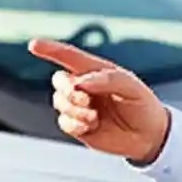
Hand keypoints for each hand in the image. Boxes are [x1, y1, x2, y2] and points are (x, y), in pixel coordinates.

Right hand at [28, 38, 170, 164]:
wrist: (148, 136)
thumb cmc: (142, 105)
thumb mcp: (132, 87)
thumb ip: (107, 79)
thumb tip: (80, 82)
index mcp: (96, 71)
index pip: (69, 56)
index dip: (51, 49)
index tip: (33, 45)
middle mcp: (84, 86)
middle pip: (59, 80)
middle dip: (68, 89)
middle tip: (86, 100)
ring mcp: (79, 106)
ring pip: (59, 102)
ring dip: (75, 109)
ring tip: (95, 117)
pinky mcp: (78, 126)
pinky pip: (64, 122)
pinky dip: (76, 124)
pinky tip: (93, 126)